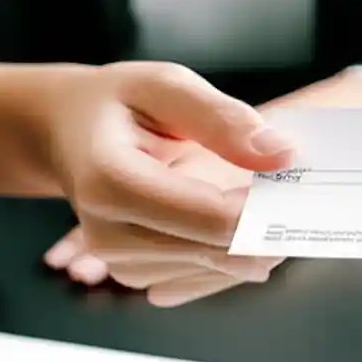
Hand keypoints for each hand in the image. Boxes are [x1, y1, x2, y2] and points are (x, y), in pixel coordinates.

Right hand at [43, 69, 361, 302]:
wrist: (68, 134)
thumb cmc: (117, 103)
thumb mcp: (165, 85)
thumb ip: (222, 118)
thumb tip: (282, 156)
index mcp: (110, 181)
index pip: (211, 218)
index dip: (265, 208)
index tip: (292, 180)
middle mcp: (108, 233)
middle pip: (220, 250)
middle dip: (269, 224)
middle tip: (291, 188)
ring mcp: (121, 262)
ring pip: (221, 269)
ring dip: (255, 238)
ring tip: (256, 194)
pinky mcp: (136, 275)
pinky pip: (208, 276)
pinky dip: (234, 250)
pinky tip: (232, 216)